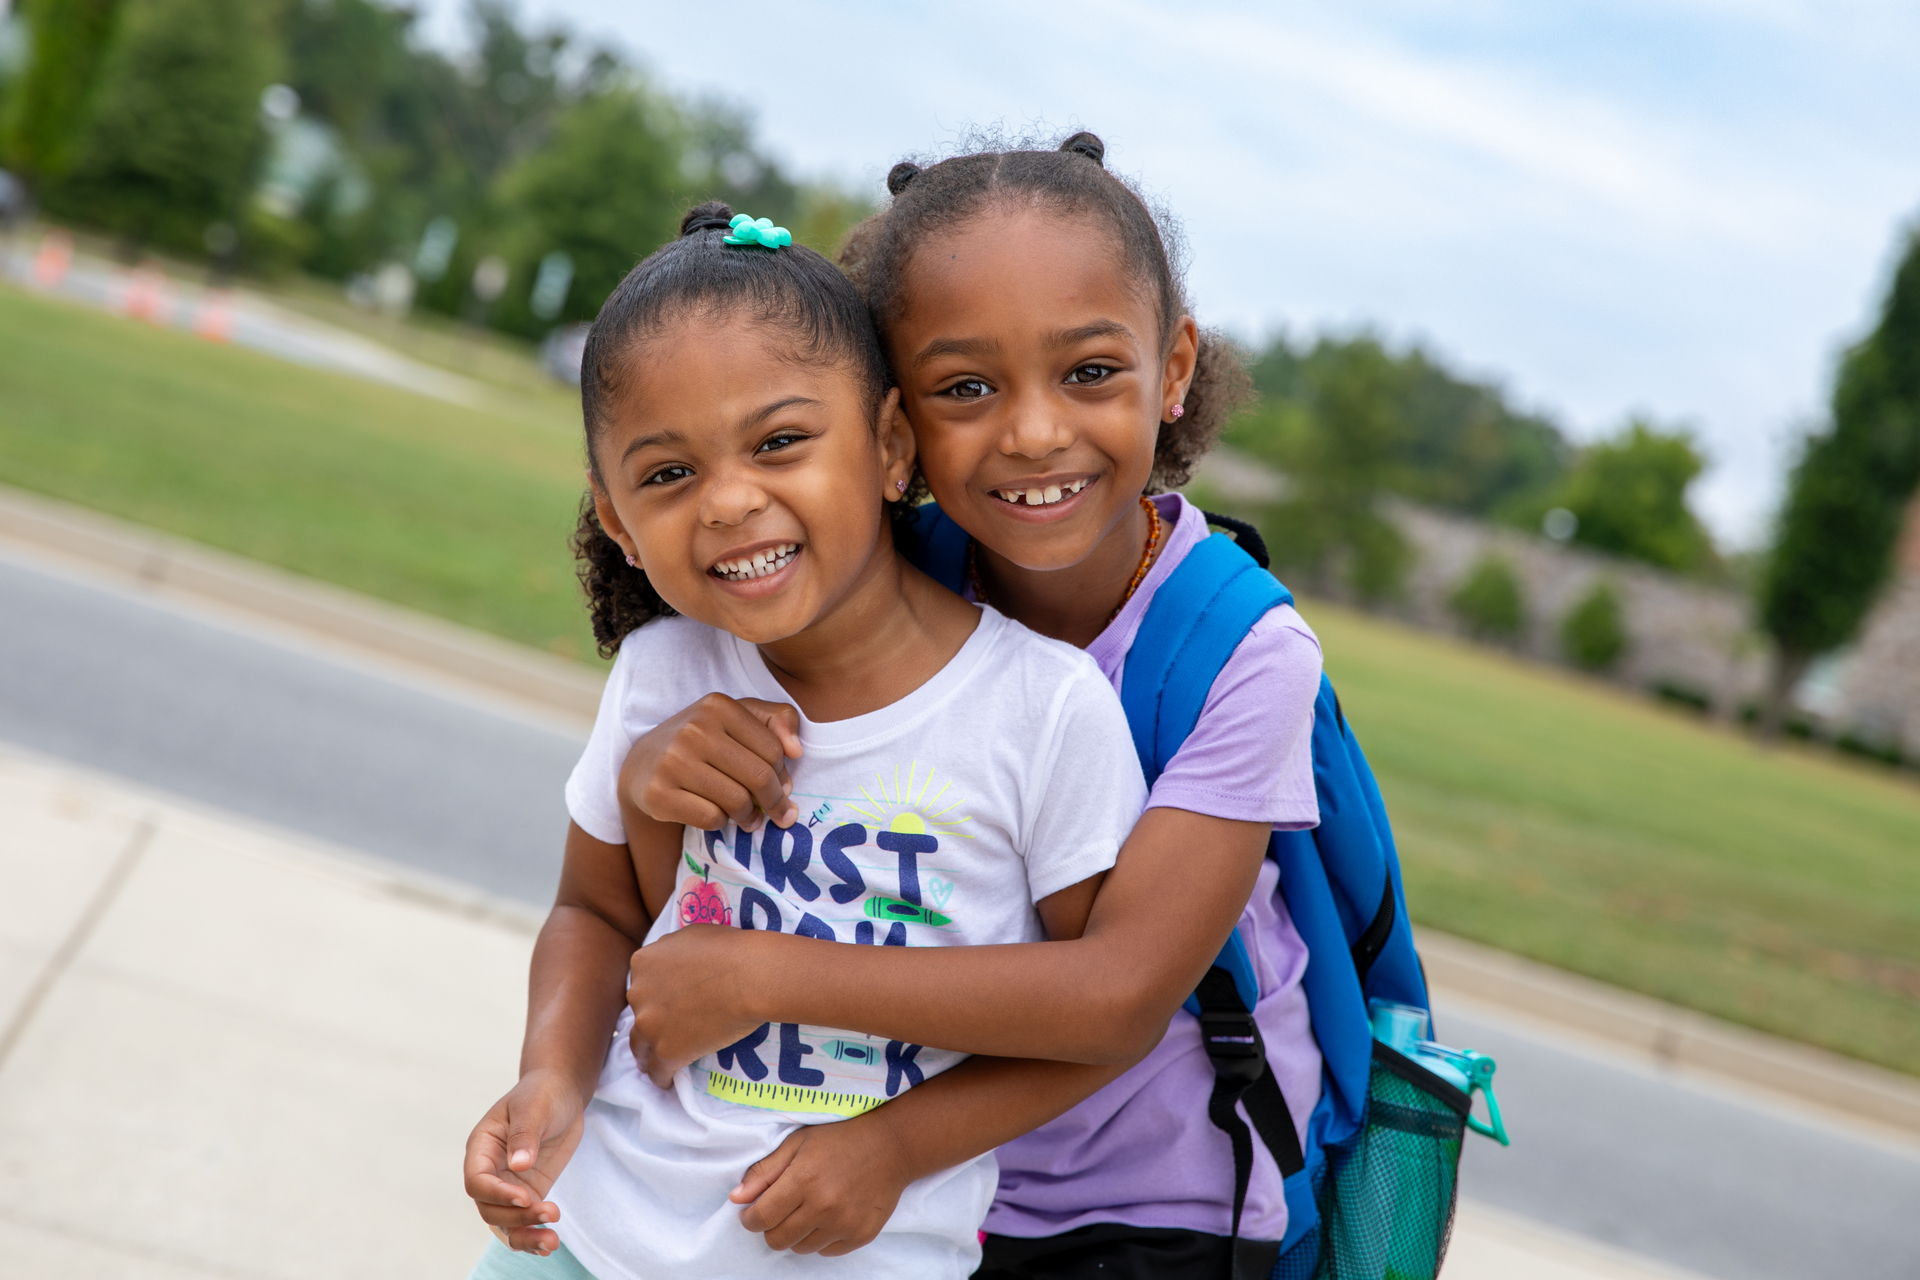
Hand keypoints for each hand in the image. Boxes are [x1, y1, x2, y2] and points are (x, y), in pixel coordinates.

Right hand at [463, 1068, 587, 1254]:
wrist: (560, 1092)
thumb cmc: (542, 1093)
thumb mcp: (534, 1106)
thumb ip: (525, 1134)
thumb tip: (518, 1165)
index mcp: (482, 1148)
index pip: (477, 1181)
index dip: (497, 1194)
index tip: (526, 1197)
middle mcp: (490, 1171)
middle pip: (490, 1208)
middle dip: (517, 1218)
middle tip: (550, 1212)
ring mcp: (509, 1185)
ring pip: (505, 1223)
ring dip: (525, 1236)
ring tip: (552, 1242)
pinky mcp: (529, 1193)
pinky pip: (524, 1221)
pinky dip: (533, 1235)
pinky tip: (549, 1244)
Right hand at [619, 693, 802, 832]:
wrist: (644, 763)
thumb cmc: (704, 741)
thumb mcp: (739, 718)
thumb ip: (777, 719)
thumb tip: (796, 750)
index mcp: (717, 706)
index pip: (773, 750)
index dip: (783, 774)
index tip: (783, 787)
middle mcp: (694, 729)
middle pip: (758, 777)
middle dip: (775, 801)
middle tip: (779, 813)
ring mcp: (673, 761)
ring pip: (737, 801)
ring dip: (749, 816)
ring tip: (748, 817)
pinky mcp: (658, 793)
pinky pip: (711, 818)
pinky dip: (721, 822)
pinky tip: (719, 816)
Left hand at [629, 927, 771, 1086]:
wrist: (750, 977)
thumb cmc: (730, 949)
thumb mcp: (691, 935)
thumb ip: (671, 951)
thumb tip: (671, 963)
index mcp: (642, 962)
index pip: (642, 982)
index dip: (654, 993)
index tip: (666, 1002)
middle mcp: (638, 994)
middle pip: (638, 1013)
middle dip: (649, 1021)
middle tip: (663, 1030)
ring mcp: (650, 1025)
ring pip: (640, 1046)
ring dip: (647, 1054)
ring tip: (654, 1062)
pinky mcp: (667, 1052)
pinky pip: (657, 1071)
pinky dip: (661, 1077)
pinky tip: (667, 1081)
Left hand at [731, 1117, 913, 1255]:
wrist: (892, 1146)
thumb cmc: (840, 1139)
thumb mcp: (798, 1143)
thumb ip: (764, 1172)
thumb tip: (736, 1199)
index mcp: (803, 1180)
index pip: (761, 1218)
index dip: (749, 1218)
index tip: (751, 1213)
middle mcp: (823, 1206)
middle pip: (777, 1239)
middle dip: (770, 1228)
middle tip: (780, 1211)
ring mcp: (844, 1224)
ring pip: (800, 1248)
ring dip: (796, 1234)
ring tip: (808, 1210)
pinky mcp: (861, 1235)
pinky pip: (826, 1251)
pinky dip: (820, 1238)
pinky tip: (828, 1216)